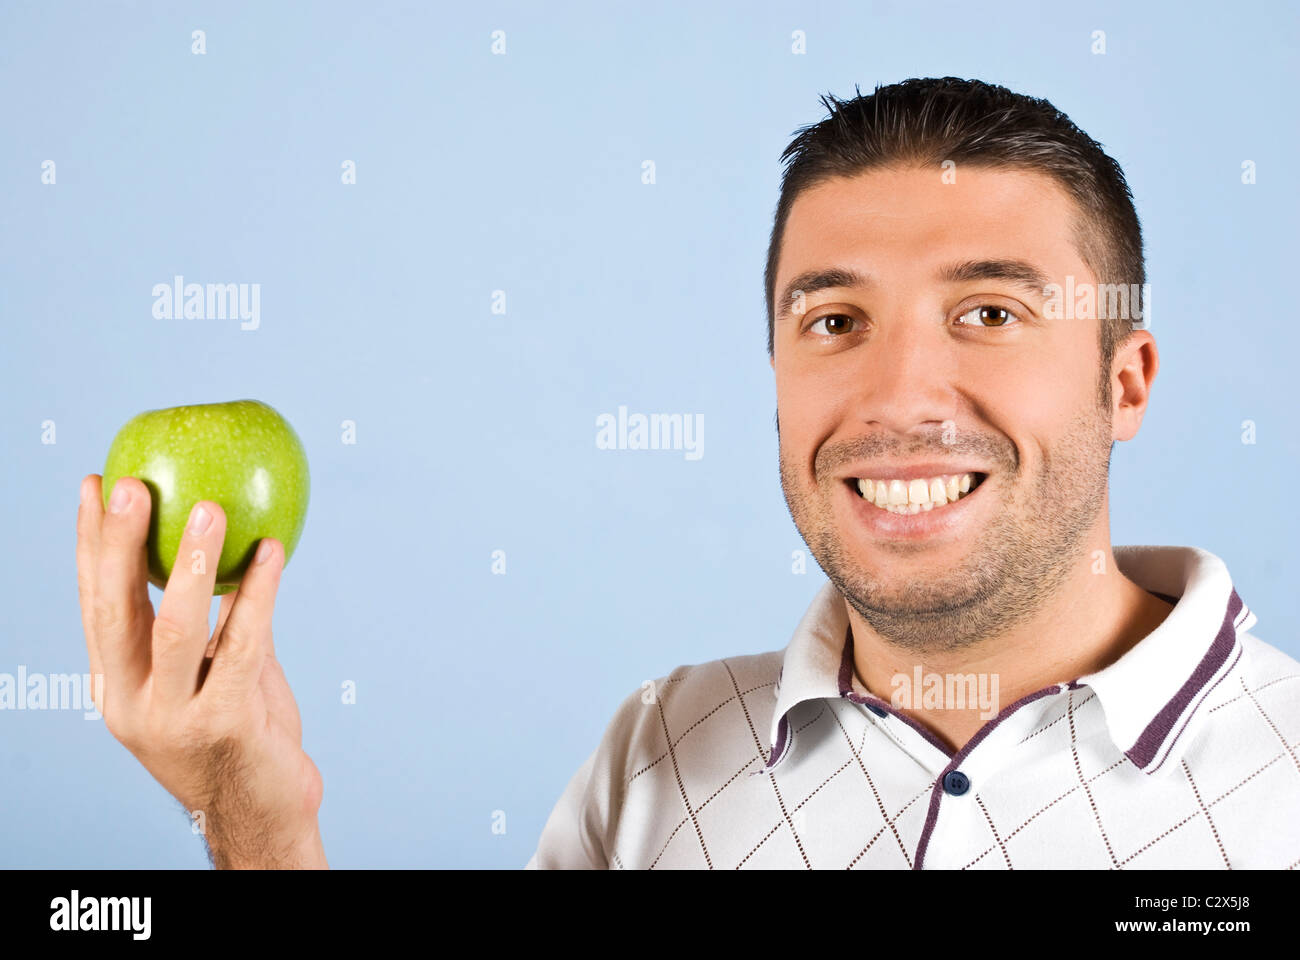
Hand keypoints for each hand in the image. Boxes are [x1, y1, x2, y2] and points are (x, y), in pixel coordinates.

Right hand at [76, 474, 326, 868]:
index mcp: (118, 683)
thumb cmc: (241, 731)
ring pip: (176, 628)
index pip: (95, 602)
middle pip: (116, 610)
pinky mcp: (224, 725)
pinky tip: (274, 552)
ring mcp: (173, 718)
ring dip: (194, 563)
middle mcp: (132, 702)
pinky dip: (261, 593)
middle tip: (133, 483)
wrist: (262, 812)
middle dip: (119, 543)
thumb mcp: (212, 671)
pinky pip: (245, 645)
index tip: (96, 483)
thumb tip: (226, 540)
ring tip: (210, 506)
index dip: (92, 542)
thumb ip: (212, 620)